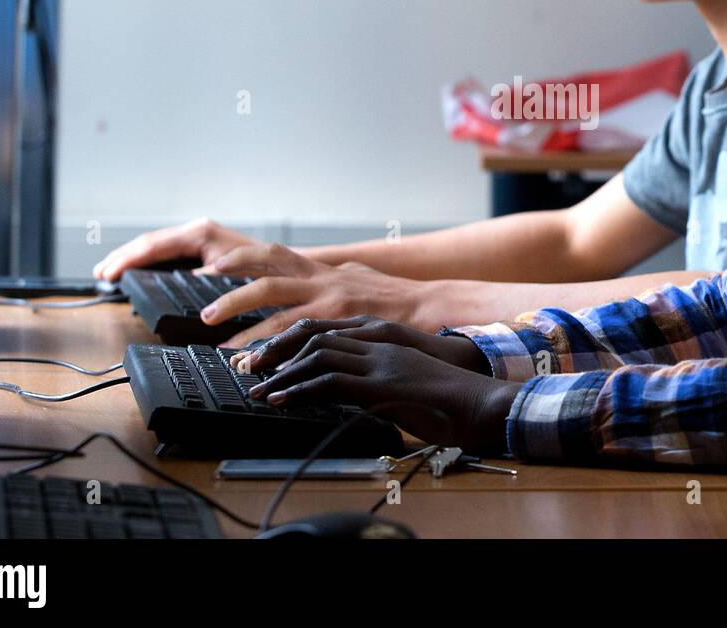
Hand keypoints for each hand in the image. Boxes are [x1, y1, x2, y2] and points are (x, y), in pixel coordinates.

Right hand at [93, 218, 255, 280]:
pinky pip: (166, 250)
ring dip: (132, 258)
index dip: (127, 260)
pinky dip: (147, 259)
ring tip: (109, 271)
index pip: (152, 245)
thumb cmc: (263, 270)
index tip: (108, 273)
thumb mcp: (226, 276)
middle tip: (100, 273)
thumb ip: (196, 278)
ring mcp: (198, 236)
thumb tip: (168, 285)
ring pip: (155, 245)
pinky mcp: (202, 245)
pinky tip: (136, 269)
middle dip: (122, 257)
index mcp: (199, 233)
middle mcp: (197, 230)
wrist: (286, 266)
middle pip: (148, 242)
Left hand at [198, 243, 432, 346]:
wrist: (432, 306)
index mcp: (324, 270)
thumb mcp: (360, 276)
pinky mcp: (348, 330)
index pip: (274, 257)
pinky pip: (306, 347)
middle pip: (269, 281)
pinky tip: (270, 378)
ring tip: (230, 358)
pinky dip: (285, 362)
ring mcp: (336, 306)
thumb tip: (326, 269)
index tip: (212, 269)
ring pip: (282, 319)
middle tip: (205, 315)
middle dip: (234, 298)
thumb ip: (336, 275)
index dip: (240, 260)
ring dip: (252, 340)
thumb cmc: (397, 296)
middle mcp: (326, 282)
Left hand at [238, 321, 516, 451]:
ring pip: (314, 354)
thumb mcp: (407, 370)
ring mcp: (378, 358)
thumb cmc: (448, 390)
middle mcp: (375, 337)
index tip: (262, 353)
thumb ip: (379, 368)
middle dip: (272, 345)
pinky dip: (300, 391)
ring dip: (280, 373)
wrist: (481, 400)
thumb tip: (358, 384)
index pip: (323, 324)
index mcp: (379, 330)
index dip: (288, 336)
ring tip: (257, 390)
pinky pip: (330, 382)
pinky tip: (282, 401)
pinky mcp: (380, 383)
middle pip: (310, 330)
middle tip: (246, 364)